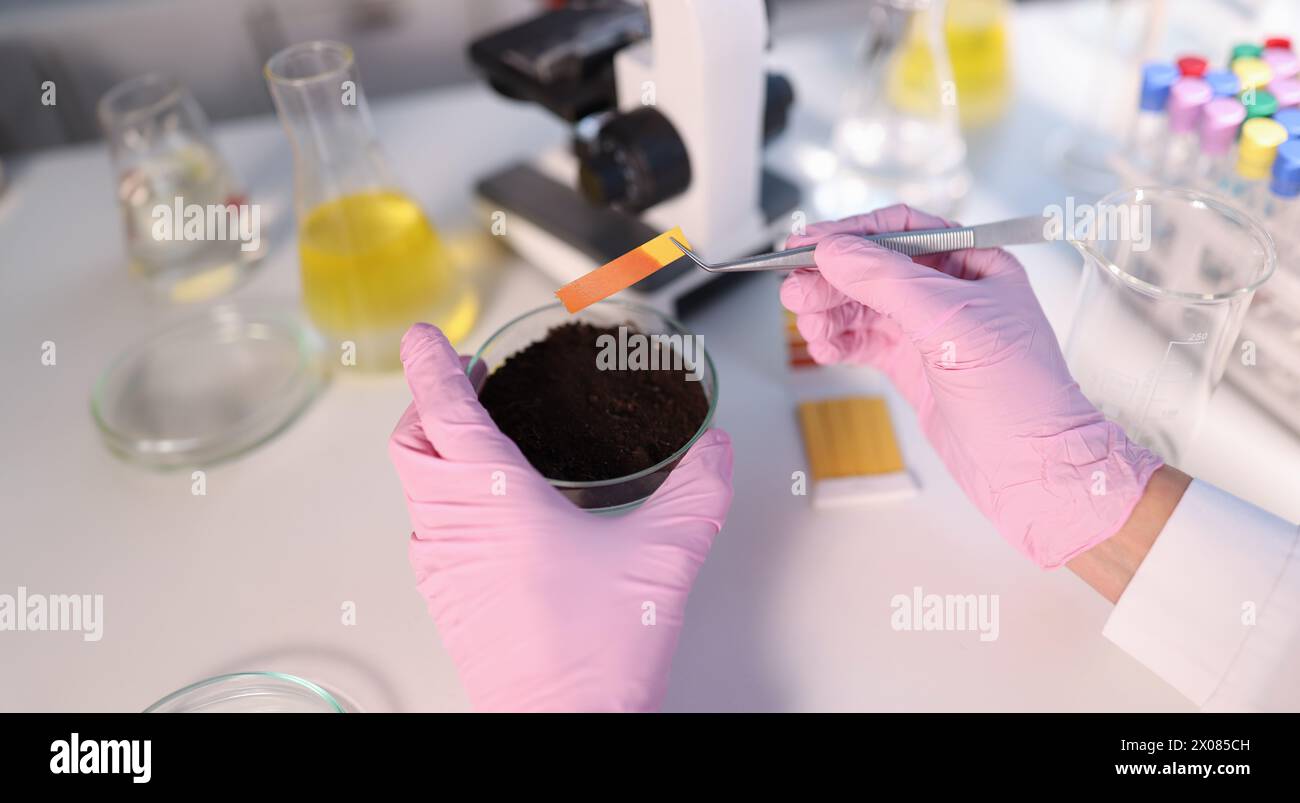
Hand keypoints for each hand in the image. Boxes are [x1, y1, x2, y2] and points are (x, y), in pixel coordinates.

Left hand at [389, 323, 732, 710]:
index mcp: (491, 498)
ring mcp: (443, 568)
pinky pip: (430, 527)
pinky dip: (445, 494)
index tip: (425, 337)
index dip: (431, 364)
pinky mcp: (450, 600)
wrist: (561, 730)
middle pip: (412, 443)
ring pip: (416, 488)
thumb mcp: (662, 558)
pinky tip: (492, 508)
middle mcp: (452, 527)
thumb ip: (696, 494)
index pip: (442, 410)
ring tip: (478, 436)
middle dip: (428, 402)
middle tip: (462, 382)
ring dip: (435, 448)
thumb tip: (713, 453)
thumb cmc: (591, 654)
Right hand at [780, 205, 1162, 567]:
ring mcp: (933, 332)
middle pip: (875, 269)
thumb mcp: (950, 324)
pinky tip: (823, 346)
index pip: (902, 231)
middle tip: (794, 291)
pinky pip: (867, 342)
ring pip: (865, 306)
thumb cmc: (1022, 396)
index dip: (851, 234)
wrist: (1034, 471)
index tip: (806, 245)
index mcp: (976, 263)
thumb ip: (887, 281)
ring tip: (807, 324)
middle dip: (832, 279)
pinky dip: (840, 341)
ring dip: (830, 311)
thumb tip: (836, 250)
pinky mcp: (917, 367)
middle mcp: (953, 292)